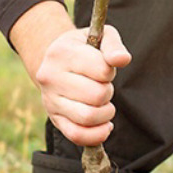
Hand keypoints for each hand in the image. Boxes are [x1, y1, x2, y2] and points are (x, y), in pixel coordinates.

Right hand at [10, 1, 131, 146]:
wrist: (55, 62)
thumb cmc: (83, 48)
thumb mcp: (99, 37)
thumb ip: (114, 46)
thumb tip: (122, 59)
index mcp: (61, 52)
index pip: (101, 70)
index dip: (110, 71)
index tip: (104, 69)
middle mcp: (50, 77)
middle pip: (96, 95)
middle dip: (108, 92)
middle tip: (103, 87)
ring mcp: (50, 101)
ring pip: (88, 117)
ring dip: (105, 114)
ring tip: (104, 105)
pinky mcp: (55, 120)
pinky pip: (77, 135)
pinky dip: (96, 135)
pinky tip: (104, 125)